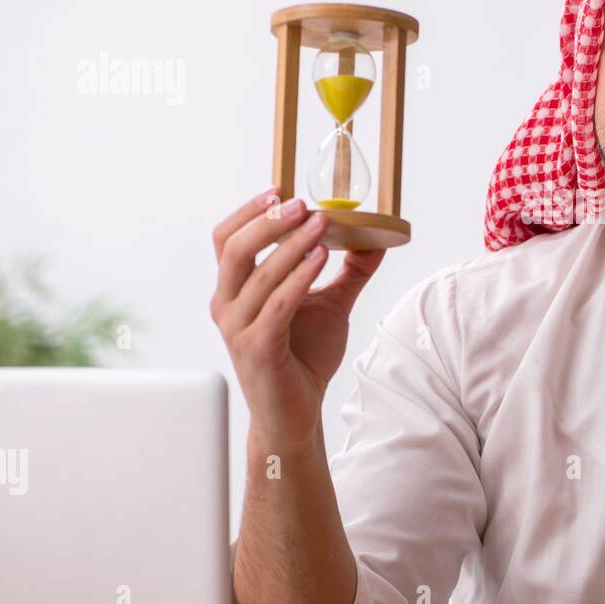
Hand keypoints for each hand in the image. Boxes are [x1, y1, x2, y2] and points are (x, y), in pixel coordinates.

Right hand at [209, 188, 385, 448]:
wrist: (296, 413)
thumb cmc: (303, 358)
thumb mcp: (331, 305)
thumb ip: (348, 272)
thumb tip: (376, 239)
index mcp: (236, 290)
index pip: (228, 239)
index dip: (249, 212)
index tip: (279, 190)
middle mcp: (228, 305)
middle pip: (234, 249)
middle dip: (268, 221)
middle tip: (301, 203)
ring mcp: (238, 329)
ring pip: (258, 275)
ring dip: (291, 245)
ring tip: (322, 224)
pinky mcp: (256, 349)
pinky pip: (276, 306)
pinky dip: (299, 278)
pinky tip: (322, 258)